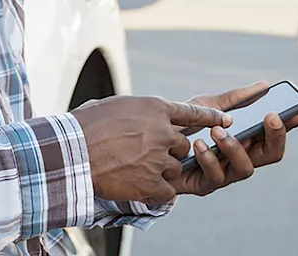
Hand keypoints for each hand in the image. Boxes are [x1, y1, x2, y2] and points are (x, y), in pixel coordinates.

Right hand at [71, 96, 230, 203]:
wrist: (73, 153)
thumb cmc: (85, 126)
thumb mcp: (113, 105)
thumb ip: (134, 111)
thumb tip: (134, 115)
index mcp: (155, 108)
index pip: (193, 112)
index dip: (210, 117)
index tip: (225, 120)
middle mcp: (163, 132)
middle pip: (183, 144)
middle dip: (170, 150)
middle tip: (147, 154)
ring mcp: (159, 158)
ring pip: (175, 168)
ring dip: (161, 171)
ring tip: (136, 170)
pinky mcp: (153, 183)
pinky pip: (167, 191)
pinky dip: (157, 192)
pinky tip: (141, 189)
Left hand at [172, 81, 297, 196]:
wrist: (151, 144)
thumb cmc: (183, 126)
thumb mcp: (208, 106)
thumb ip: (236, 99)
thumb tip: (264, 85)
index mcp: (246, 139)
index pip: (275, 133)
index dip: (292, 125)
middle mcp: (241, 158)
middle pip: (272, 155)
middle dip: (275, 137)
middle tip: (269, 117)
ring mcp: (225, 174)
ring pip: (246, 168)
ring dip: (235, 147)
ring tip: (218, 130)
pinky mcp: (205, 185)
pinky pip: (216, 176)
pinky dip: (209, 158)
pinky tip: (199, 143)